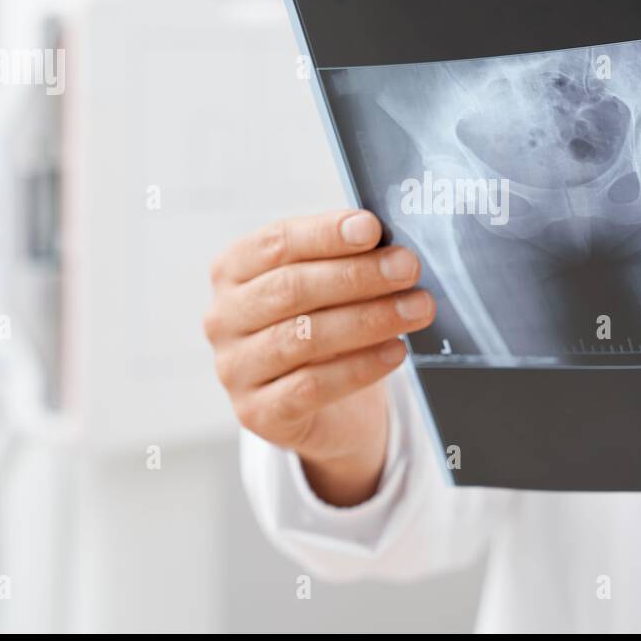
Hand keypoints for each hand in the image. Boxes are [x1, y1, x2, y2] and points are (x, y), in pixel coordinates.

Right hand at [204, 209, 434, 505]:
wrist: (322, 407)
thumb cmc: (322, 325)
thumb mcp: (326, 286)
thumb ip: (344, 259)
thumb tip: (390, 244)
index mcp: (232, 271)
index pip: (276, 243)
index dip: (325, 233)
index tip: (372, 228)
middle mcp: (223, 317)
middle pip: (290, 288)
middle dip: (357, 275)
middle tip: (408, 268)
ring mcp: (234, 368)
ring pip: (303, 337)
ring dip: (368, 319)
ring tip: (416, 308)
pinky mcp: (257, 412)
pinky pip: (312, 386)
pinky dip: (360, 367)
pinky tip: (395, 351)